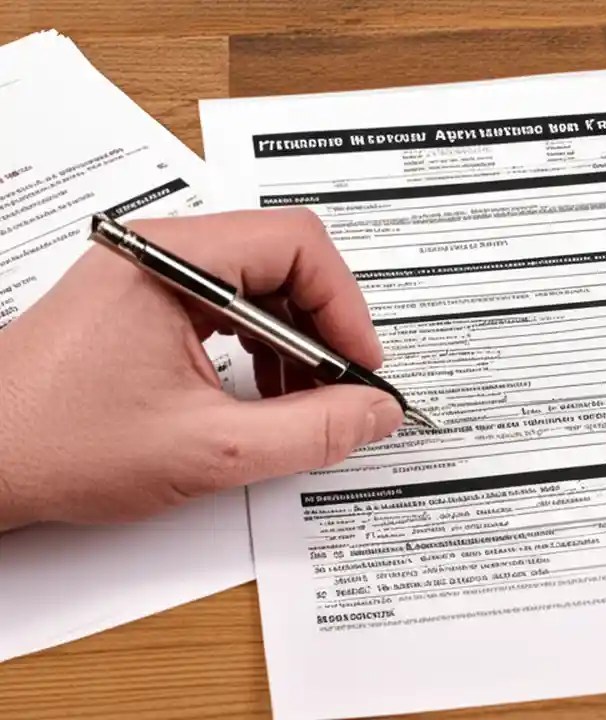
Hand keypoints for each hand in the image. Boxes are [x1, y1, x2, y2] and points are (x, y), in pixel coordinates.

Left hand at [0, 209, 402, 530]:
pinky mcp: (140, 301)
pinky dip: (259, 346)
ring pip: (258, 282)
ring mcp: (146, 274)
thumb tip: (374, 412)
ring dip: (294, 341)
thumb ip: (311, 431)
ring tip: (299, 402)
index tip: (361, 365)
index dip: (345, 306)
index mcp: (170, 262)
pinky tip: (260, 395)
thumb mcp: (210, 450)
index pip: (297, 244)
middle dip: (323, 327)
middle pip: (284, 258)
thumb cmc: (56, 446)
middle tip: (341, 387)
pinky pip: (225, 303)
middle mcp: (157, 252)